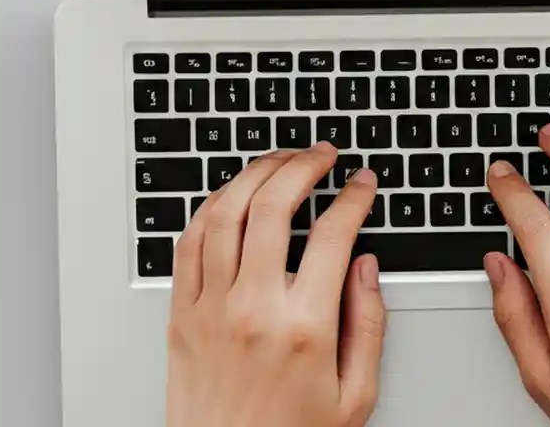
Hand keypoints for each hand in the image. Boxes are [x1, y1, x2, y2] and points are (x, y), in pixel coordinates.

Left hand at [165, 143, 387, 426]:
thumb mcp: (355, 395)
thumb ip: (368, 325)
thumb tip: (365, 268)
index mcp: (304, 328)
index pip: (333, 235)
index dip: (353, 197)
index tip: (363, 184)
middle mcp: (253, 309)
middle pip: (273, 207)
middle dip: (303, 166)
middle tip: (322, 154)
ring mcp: (210, 309)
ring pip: (225, 214)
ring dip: (255, 174)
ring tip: (280, 161)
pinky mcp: (181, 315)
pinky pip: (188, 243)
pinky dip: (210, 207)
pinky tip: (232, 195)